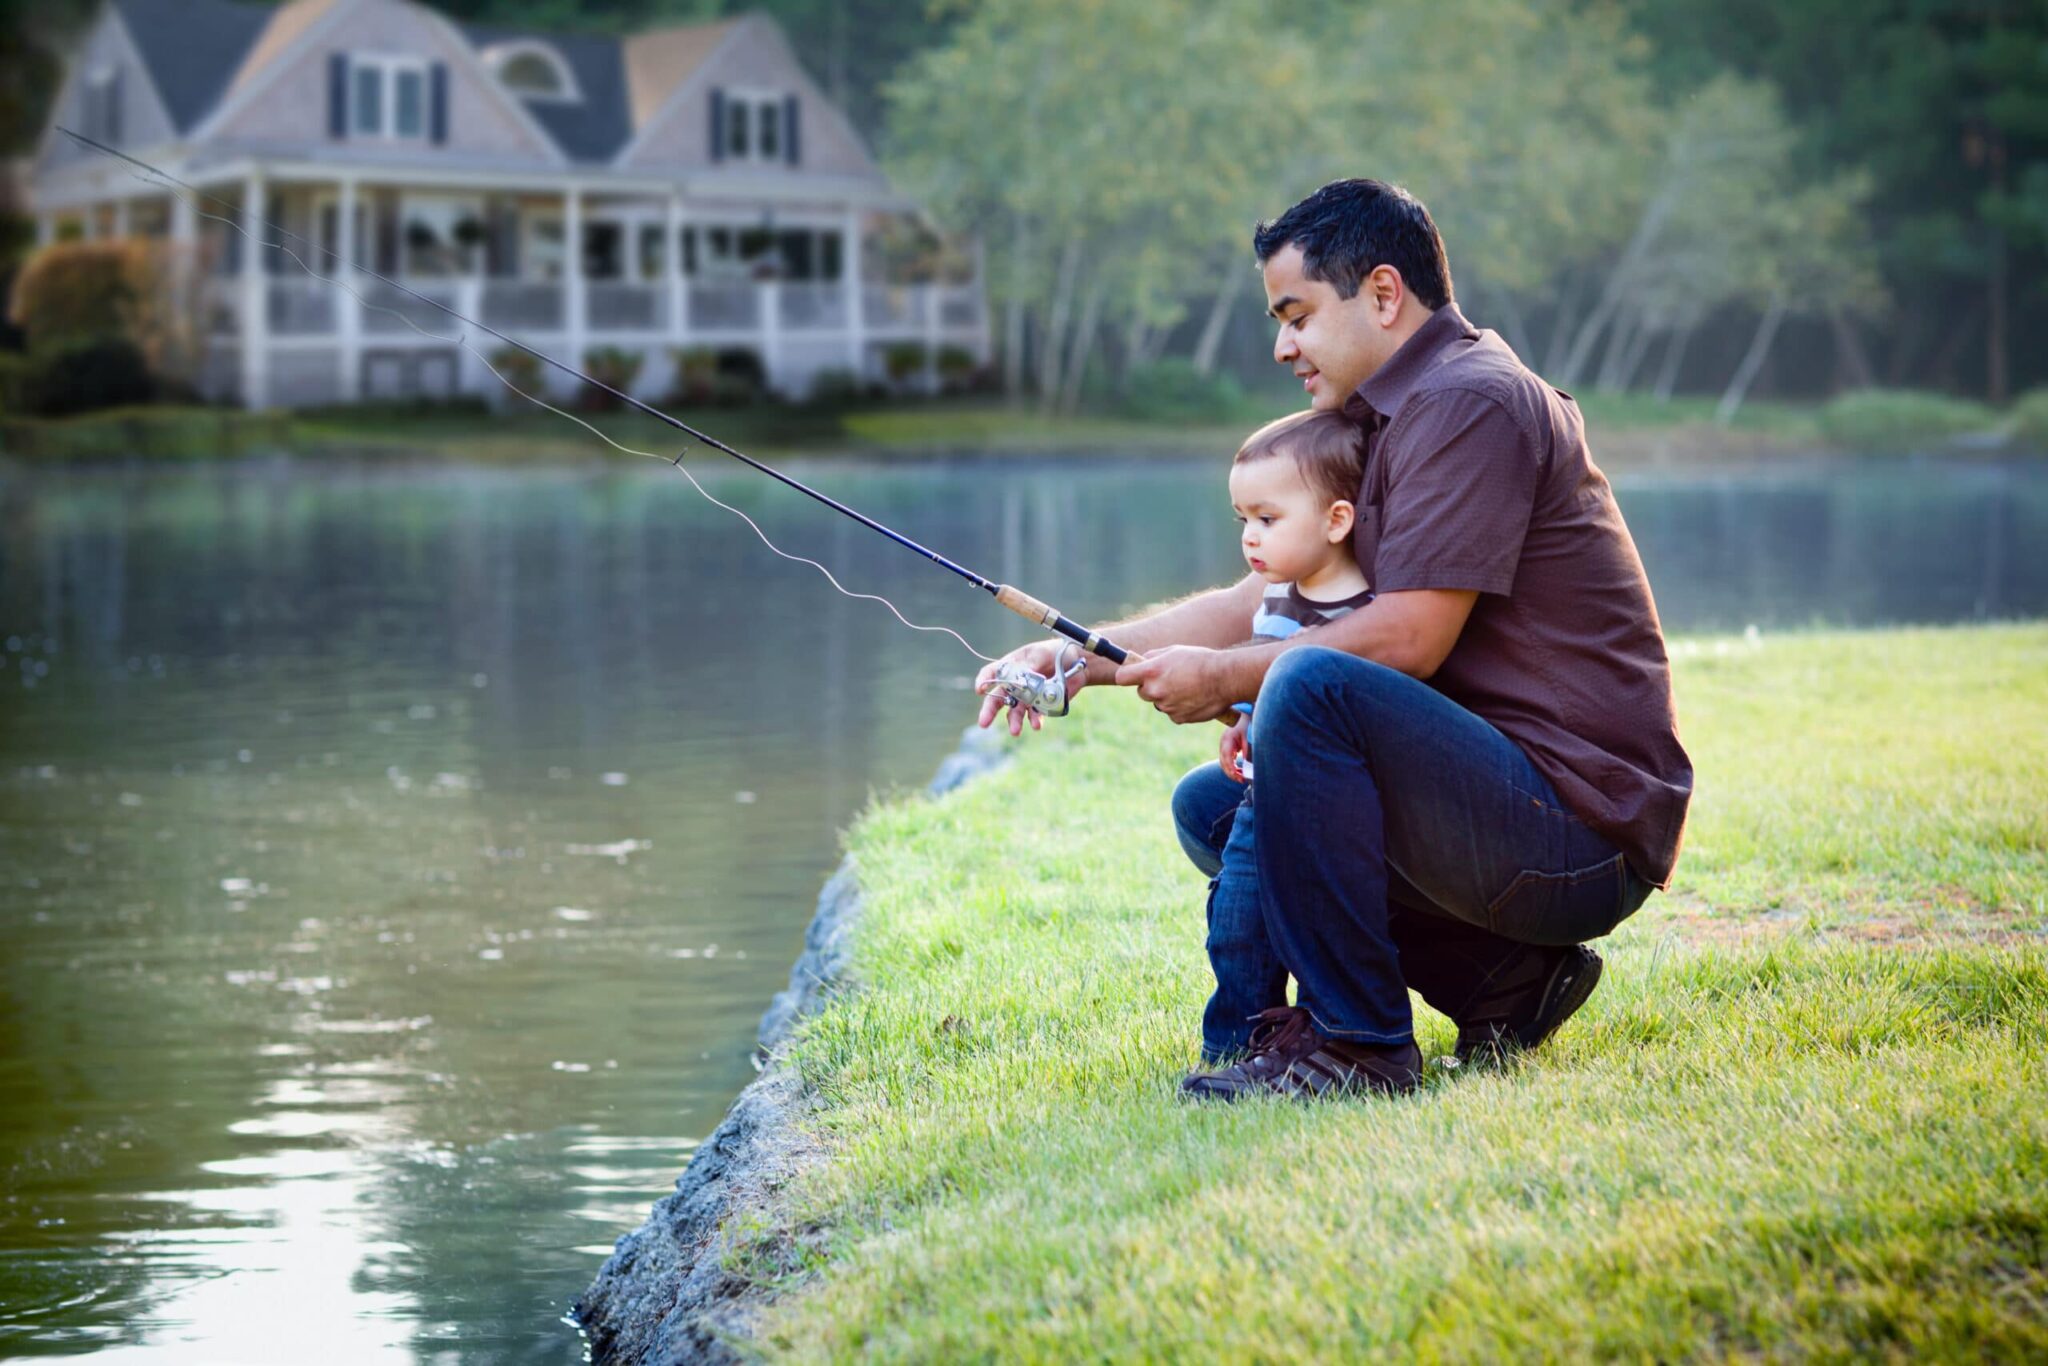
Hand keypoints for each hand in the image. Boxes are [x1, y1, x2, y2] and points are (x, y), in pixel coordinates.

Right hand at [974, 639, 1074, 736]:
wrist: (1076, 663)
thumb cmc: (1054, 652)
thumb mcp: (1041, 654)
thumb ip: (1030, 665)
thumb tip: (1021, 678)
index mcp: (1011, 666)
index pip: (992, 673)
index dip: (983, 680)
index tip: (980, 689)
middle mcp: (1015, 683)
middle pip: (998, 698)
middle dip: (989, 711)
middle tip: (984, 723)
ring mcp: (1027, 696)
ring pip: (1015, 711)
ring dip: (1014, 721)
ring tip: (1015, 731)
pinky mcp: (1040, 705)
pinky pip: (1034, 715)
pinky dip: (1035, 721)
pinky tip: (1037, 725)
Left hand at [1115, 644, 1240, 724]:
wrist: (1225, 679)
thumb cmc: (1201, 660)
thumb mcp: (1174, 651)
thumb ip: (1153, 657)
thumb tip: (1141, 661)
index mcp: (1151, 671)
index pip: (1122, 677)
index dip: (1126, 675)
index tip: (1130, 674)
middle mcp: (1155, 690)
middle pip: (1141, 692)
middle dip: (1151, 686)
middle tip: (1169, 678)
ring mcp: (1166, 706)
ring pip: (1159, 702)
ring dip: (1167, 697)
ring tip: (1187, 686)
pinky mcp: (1177, 718)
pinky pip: (1172, 713)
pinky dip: (1179, 707)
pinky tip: (1193, 697)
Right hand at [1218, 715, 1250, 783]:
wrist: (1241, 715)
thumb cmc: (1245, 724)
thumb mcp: (1247, 736)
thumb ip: (1246, 749)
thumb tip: (1246, 764)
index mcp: (1227, 740)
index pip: (1226, 757)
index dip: (1231, 768)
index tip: (1238, 776)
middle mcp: (1222, 744)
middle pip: (1223, 762)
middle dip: (1231, 773)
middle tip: (1241, 780)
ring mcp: (1223, 746)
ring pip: (1223, 763)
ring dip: (1231, 771)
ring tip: (1241, 778)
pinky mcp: (1225, 748)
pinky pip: (1226, 760)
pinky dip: (1231, 767)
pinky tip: (1239, 771)